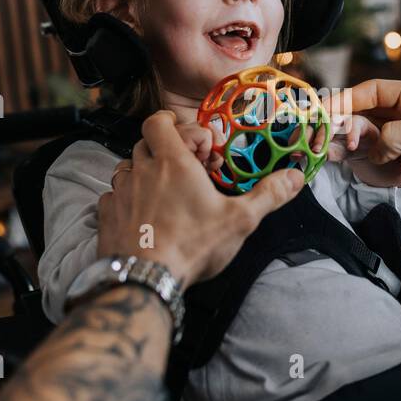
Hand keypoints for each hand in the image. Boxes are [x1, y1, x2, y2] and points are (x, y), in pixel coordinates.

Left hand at [97, 111, 303, 284]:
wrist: (146, 278)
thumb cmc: (192, 244)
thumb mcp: (239, 220)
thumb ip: (268, 195)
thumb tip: (294, 177)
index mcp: (172, 162)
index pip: (158, 121)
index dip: (174, 124)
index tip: (196, 144)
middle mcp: (142, 170)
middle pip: (145, 143)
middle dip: (164, 149)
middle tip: (186, 169)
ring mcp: (120, 192)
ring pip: (127, 167)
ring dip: (144, 172)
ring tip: (164, 191)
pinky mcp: (106, 215)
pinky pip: (112, 195)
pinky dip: (126, 197)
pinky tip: (141, 213)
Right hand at [339, 79, 400, 202]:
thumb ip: (393, 136)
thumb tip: (370, 151)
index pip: (368, 92)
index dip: (343, 101)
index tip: (322, 114)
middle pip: (363, 115)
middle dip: (345, 128)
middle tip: (329, 142)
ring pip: (367, 138)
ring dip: (353, 146)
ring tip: (340, 155)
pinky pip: (378, 157)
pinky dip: (368, 162)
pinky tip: (369, 168)